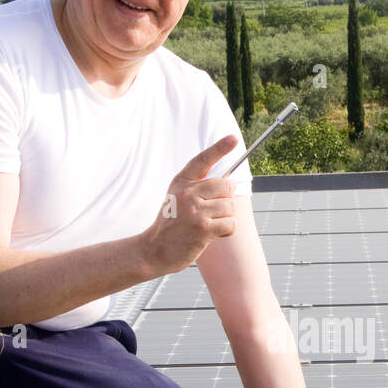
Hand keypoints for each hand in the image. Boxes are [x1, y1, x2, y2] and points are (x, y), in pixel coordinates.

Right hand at [141, 134, 238, 275]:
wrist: (154, 250)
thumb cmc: (171, 225)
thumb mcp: (177, 198)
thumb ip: (197, 188)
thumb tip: (228, 184)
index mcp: (181, 182)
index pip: (203, 160)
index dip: (220, 148)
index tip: (233, 138)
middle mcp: (187, 192)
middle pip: (227, 187)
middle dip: (226, 201)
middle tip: (212, 213)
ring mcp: (195, 210)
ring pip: (230, 207)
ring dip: (225, 219)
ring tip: (207, 226)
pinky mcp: (202, 228)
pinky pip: (231, 224)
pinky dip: (226, 231)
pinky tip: (212, 235)